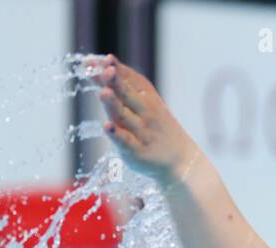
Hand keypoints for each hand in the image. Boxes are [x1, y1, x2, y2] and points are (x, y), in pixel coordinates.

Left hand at [93, 55, 201, 182]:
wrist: (181, 160)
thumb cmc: (155, 128)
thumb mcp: (144, 104)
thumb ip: (119, 86)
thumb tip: (94, 65)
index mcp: (147, 98)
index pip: (132, 80)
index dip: (119, 69)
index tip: (107, 59)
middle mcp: (145, 113)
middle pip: (128, 95)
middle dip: (117, 82)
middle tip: (108, 70)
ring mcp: (141, 132)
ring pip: (125, 116)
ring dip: (114, 104)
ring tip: (103, 92)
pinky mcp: (137, 152)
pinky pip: (126, 141)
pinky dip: (117, 134)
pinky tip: (107, 126)